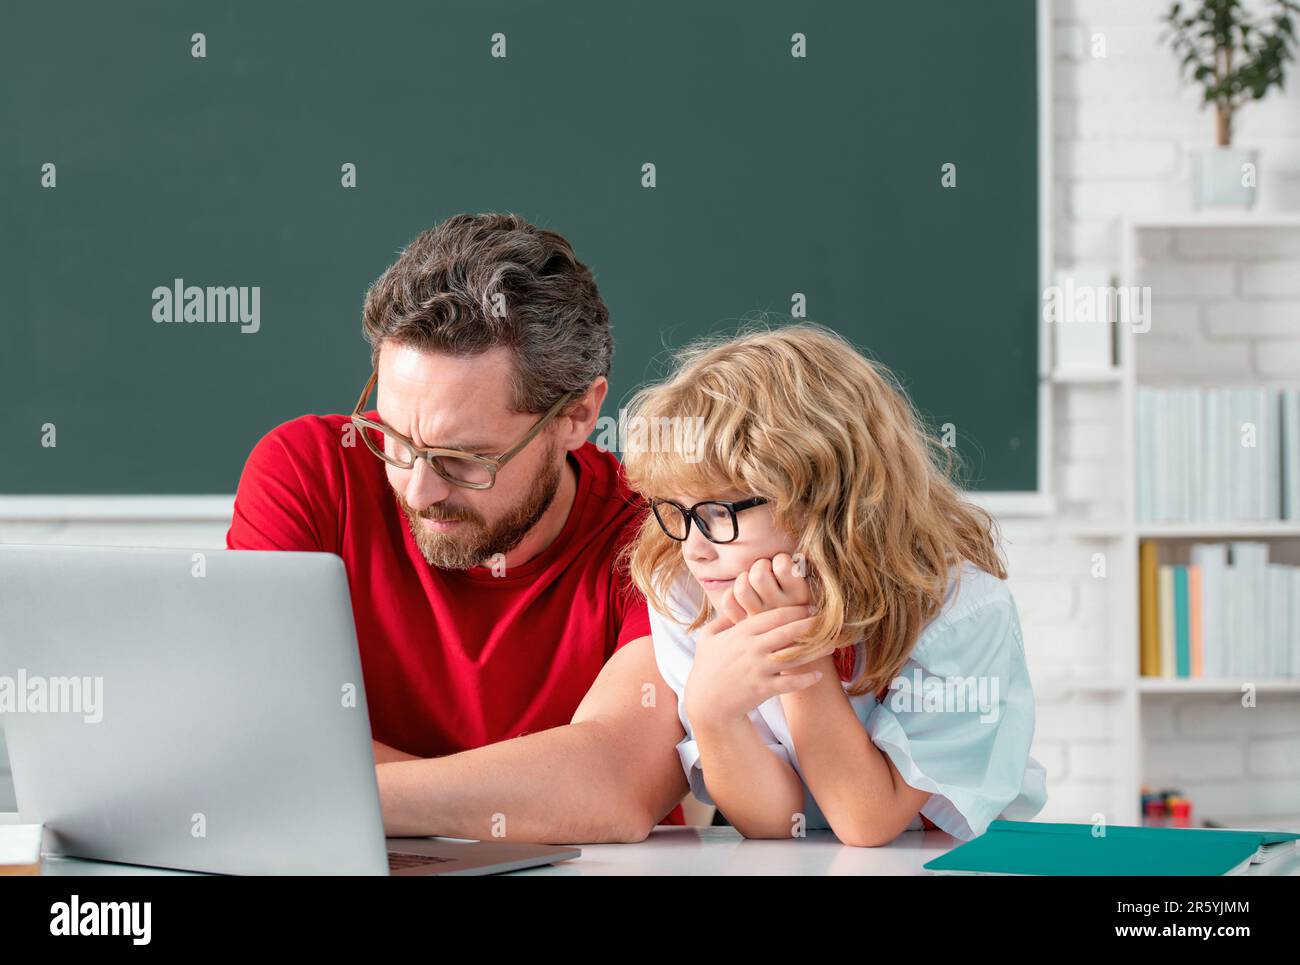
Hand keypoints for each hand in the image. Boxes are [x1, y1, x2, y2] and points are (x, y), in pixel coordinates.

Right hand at [683, 602, 821, 730]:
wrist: (705, 702)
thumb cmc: (706, 668)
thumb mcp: (707, 638)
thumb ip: (723, 619)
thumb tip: (734, 603)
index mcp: (741, 633)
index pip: (773, 616)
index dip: (795, 610)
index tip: (810, 606)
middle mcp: (752, 649)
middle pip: (788, 632)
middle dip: (810, 624)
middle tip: (828, 620)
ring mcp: (759, 669)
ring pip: (793, 656)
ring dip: (815, 650)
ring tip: (832, 646)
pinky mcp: (763, 689)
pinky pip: (789, 683)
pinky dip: (805, 680)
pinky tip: (817, 676)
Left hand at [730, 552, 812, 617]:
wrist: (798, 633)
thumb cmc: (802, 596)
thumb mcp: (810, 581)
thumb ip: (801, 567)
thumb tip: (794, 553)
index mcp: (800, 597)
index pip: (782, 566)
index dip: (780, 560)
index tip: (784, 567)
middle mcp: (780, 610)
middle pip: (758, 575)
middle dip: (761, 566)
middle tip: (768, 572)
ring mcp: (760, 619)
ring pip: (742, 588)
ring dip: (745, 579)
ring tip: (754, 583)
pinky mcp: (743, 624)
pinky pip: (728, 602)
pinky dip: (731, 594)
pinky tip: (745, 594)